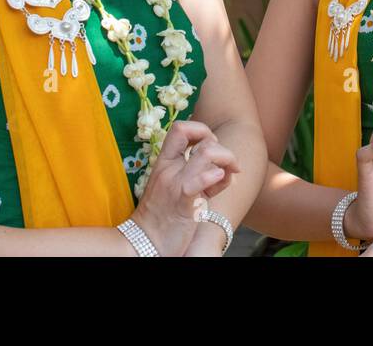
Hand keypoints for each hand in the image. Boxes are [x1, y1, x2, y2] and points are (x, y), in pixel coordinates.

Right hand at [129, 120, 240, 256]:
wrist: (142, 244)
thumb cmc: (161, 219)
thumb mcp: (175, 190)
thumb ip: (193, 175)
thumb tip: (220, 169)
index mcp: (164, 163)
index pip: (181, 128)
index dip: (202, 130)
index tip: (212, 149)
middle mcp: (169, 169)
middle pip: (198, 135)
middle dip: (222, 147)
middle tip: (229, 167)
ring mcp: (175, 184)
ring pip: (207, 152)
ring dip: (227, 159)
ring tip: (230, 175)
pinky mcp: (183, 203)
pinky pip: (200, 180)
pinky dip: (216, 177)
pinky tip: (220, 182)